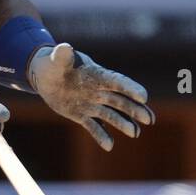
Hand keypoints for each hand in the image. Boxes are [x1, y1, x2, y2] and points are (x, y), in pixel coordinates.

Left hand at [29, 43, 153, 151]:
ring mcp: (92, 104)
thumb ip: (63, 56)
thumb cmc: (54, 64)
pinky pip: (94, 127)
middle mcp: (99, 90)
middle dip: (134, 110)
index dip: (130, 88)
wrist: (46, 77)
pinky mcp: (83, 115)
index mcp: (97, 74)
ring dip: (123, 124)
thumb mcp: (56, 60)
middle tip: (149, 120)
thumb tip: (65, 47)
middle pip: (120, 101)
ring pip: (111, 115)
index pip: (117, 81)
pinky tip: (109, 147)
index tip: (144, 97)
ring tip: (134, 133)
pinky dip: (101, 136)